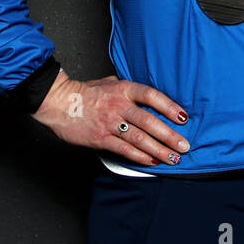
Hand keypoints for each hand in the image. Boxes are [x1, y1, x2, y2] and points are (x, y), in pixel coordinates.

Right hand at [33, 71, 190, 165]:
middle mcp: (119, 105)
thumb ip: (127, 89)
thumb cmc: (84, 92)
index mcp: (123, 89)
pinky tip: (152, 161)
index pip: (152, 96)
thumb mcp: (108, 82)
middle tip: (184, 146)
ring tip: (173, 158)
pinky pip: (124, 149)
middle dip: (170, 136)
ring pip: (139, 138)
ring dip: (159, 150)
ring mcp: (110, 123)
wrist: (58, 102)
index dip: (170, 107)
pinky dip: (140, 156)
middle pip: (150, 121)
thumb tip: (143, 94)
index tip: (183, 118)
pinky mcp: (100, 138)